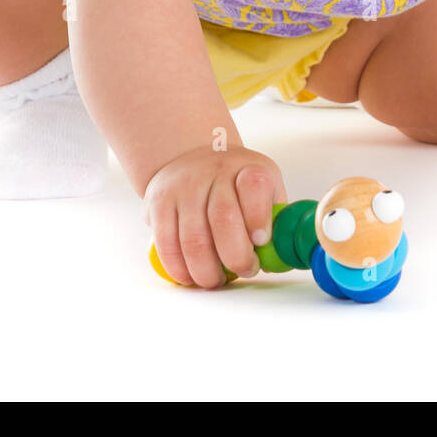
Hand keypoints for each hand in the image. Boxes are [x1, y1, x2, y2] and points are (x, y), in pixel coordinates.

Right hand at [143, 145, 286, 288]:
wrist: (193, 157)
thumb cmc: (236, 183)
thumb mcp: (264, 186)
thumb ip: (274, 220)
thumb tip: (277, 261)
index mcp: (248, 167)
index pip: (254, 186)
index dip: (259, 218)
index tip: (261, 242)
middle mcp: (214, 172)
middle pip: (223, 219)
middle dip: (236, 258)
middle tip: (244, 270)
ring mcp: (184, 187)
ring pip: (193, 239)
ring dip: (207, 271)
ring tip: (216, 279)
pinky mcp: (159, 203)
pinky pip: (166, 245)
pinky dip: (179, 270)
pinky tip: (191, 276)